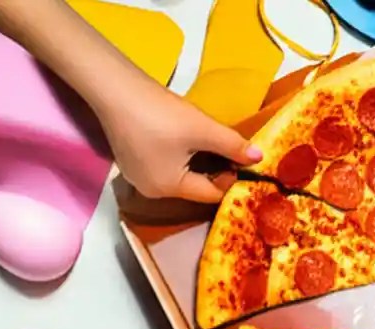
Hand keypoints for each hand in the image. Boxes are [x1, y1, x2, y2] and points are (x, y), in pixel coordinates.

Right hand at [98, 83, 261, 203]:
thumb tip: (260, 158)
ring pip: (178, 175)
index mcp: (169, 189)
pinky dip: (177, 156)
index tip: (239, 156)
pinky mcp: (129, 161)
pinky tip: (180, 137)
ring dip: (196, 161)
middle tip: (224, 146)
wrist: (115, 88)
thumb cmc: (161, 114)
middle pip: (193, 186)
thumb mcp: (203, 129)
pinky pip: (162, 165)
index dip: (230, 177)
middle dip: (213, 169)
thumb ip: (233, 146)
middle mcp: (151, 191)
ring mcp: (136, 177)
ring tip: (204, 139)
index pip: (210, 194)